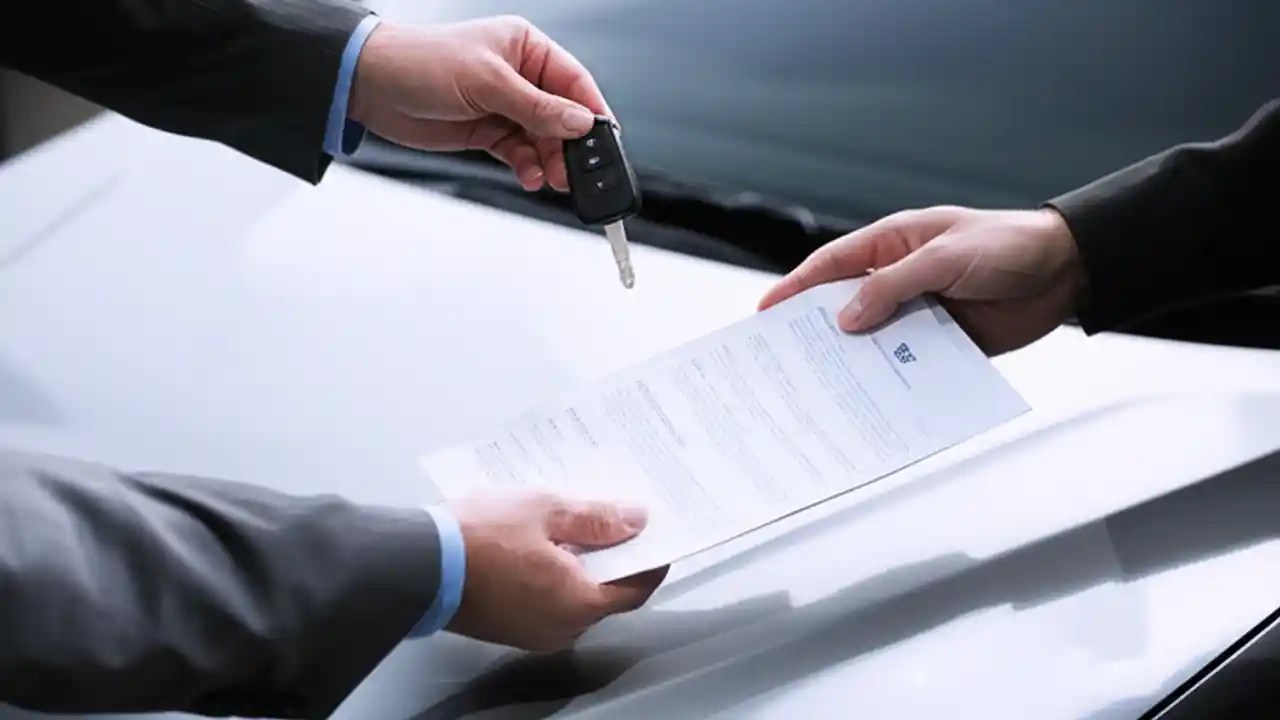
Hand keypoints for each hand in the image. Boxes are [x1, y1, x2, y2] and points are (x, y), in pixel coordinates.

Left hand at [350, 16, 610, 192]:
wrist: (372, 85)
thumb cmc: (422, 62)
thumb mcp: (487, 82)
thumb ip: (537, 107)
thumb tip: (579, 122)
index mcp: (525, 48)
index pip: (574, 81)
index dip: (591, 112)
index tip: (605, 141)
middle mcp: (519, 76)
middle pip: (561, 116)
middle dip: (569, 145)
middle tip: (575, 171)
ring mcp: (504, 105)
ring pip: (542, 139)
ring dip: (549, 160)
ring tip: (551, 177)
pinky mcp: (488, 131)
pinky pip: (520, 152)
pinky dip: (527, 166)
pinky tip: (529, 175)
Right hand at [445, 493, 667, 651]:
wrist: (416, 564)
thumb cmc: (478, 537)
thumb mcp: (546, 511)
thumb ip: (597, 519)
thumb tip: (636, 521)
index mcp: (578, 604)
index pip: (636, 589)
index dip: (651, 560)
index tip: (659, 536)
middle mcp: (560, 628)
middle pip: (604, 593)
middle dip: (612, 556)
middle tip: (616, 518)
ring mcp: (532, 632)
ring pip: (573, 596)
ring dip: (580, 564)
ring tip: (576, 522)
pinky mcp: (509, 627)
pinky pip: (546, 600)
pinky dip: (554, 575)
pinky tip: (544, 542)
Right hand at [758, 206, 1088, 354]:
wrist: (1068, 271)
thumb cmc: (1008, 246)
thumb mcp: (944, 258)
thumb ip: (893, 287)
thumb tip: (846, 319)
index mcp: (893, 245)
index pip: (832, 265)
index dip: (796, 287)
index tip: (766, 312)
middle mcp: (901, 278)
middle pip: (847, 306)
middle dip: (817, 330)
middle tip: (784, 358)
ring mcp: (921, 311)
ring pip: (876, 339)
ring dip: (856, 360)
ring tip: (824, 387)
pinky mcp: (945, 341)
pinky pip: (910, 362)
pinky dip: (894, 378)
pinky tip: (876, 398)